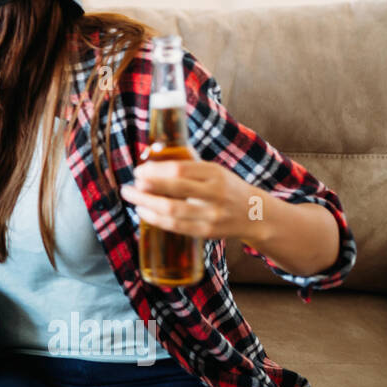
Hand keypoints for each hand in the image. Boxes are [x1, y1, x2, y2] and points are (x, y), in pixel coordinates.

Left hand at [119, 160, 265, 244]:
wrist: (255, 214)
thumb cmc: (226, 188)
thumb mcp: (214, 171)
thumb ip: (188, 165)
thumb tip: (153, 155)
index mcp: (215, 173)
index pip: (180, 169)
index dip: (155, 170)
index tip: (139, 171)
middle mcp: (215, 193)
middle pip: (175, 189)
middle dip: (147, 186)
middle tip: (130, 185)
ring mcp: (212, 214)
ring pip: (173, 209)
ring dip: (146, 203)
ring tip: (131, 197)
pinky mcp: (207, 231)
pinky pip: (176, 226)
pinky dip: (156, 219)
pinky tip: (143, 211)